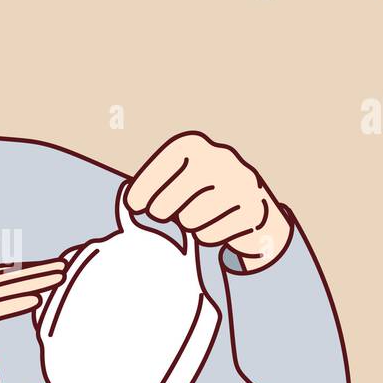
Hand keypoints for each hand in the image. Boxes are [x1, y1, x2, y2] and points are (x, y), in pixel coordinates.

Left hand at [126, 131, 290, 269]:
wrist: (256, 206)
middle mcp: (219, 158)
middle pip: (168, 202)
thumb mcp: (178, 176)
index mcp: (194, 145)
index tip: (135, 206)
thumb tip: (125, 198)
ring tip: (197, 218)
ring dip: (189, 225)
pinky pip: (210, 235)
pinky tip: (215, 226)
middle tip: (172, 214)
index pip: (155, 171)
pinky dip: (207, 236)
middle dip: (163, 213)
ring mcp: (240, 183)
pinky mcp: (253, 210)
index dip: (141, 192)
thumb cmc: (204, 191)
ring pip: (189, 220)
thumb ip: (151, 184)